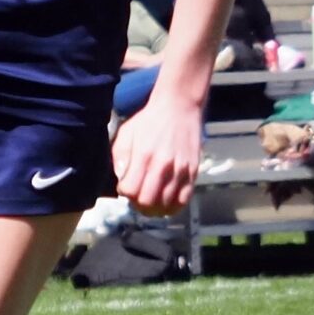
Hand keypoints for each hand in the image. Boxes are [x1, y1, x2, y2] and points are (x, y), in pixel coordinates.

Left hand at [112, 92, 205, 213]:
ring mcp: (180, 171)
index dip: (124, 192)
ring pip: (166, 205)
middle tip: (137, 196)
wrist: (180, 107)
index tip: (126, 185)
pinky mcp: (193, 172)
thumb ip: (120, 157)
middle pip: (147, 203)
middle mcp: (163, 166)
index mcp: (144, 156)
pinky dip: (173, 206)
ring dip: (155, 207)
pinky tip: (166, 201)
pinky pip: (184, 200)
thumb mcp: (127, 132)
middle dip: (138, 204)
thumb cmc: (150, 120)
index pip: (130, 191)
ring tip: (151, 199)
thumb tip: (121, 178)